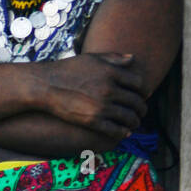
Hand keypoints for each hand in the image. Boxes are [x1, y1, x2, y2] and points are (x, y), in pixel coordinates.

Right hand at [31, 52, 147, 141]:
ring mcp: (102, 106)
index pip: (139, 84)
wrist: (46, 85)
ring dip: (135, 122)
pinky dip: (123, 132)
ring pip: (129, 117)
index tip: (143, 96)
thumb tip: (133, 59)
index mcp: (111, 73)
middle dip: (142, 108)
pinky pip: (116, 130)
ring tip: (134, 123)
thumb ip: (114, 58)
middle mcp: (109, 89)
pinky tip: (125, 132)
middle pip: (136, 102)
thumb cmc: (68, 70)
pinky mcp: (93, 121)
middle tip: (141, 112)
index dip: (144, 91)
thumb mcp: (92, 58)